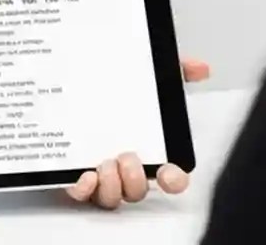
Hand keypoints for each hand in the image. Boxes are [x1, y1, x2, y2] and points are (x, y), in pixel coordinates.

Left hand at [65, 58, 211, 209]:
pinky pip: (81, 195)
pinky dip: (84, 190)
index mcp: (145, 149)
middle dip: (135, 179)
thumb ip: (173, 72)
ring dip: (112, 185)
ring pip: (112, 197)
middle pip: (138, 190)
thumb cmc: (110, 93)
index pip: (169, 175)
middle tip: (127, 157)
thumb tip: (198, 68)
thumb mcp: (144, 77)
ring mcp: (100, 176)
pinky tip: (85, 176)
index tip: (169, 174)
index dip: (174, 180)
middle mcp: (123, 167)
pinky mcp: (75, 178)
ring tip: (105, 163)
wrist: (67, 86)